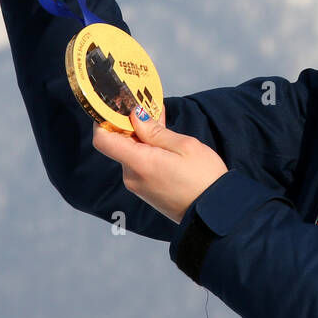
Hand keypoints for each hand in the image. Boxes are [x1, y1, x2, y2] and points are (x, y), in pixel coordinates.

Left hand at [91, 105, 229, 224]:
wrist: (214, 212)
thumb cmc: (204, 177)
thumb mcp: (184, 146)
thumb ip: (155, 131)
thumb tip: (135, 116)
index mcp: (139, 163)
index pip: (103, 139)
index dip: (104, 119)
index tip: (118, 105)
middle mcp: (132, 176)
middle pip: (118, 143)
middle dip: (130, 124)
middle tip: (147, 105)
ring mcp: (138, 185)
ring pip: (131, 153)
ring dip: (142, 136)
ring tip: (160, 120)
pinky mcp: (146, 191)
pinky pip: (140, 164)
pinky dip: (147, 150)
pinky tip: (164, 141)